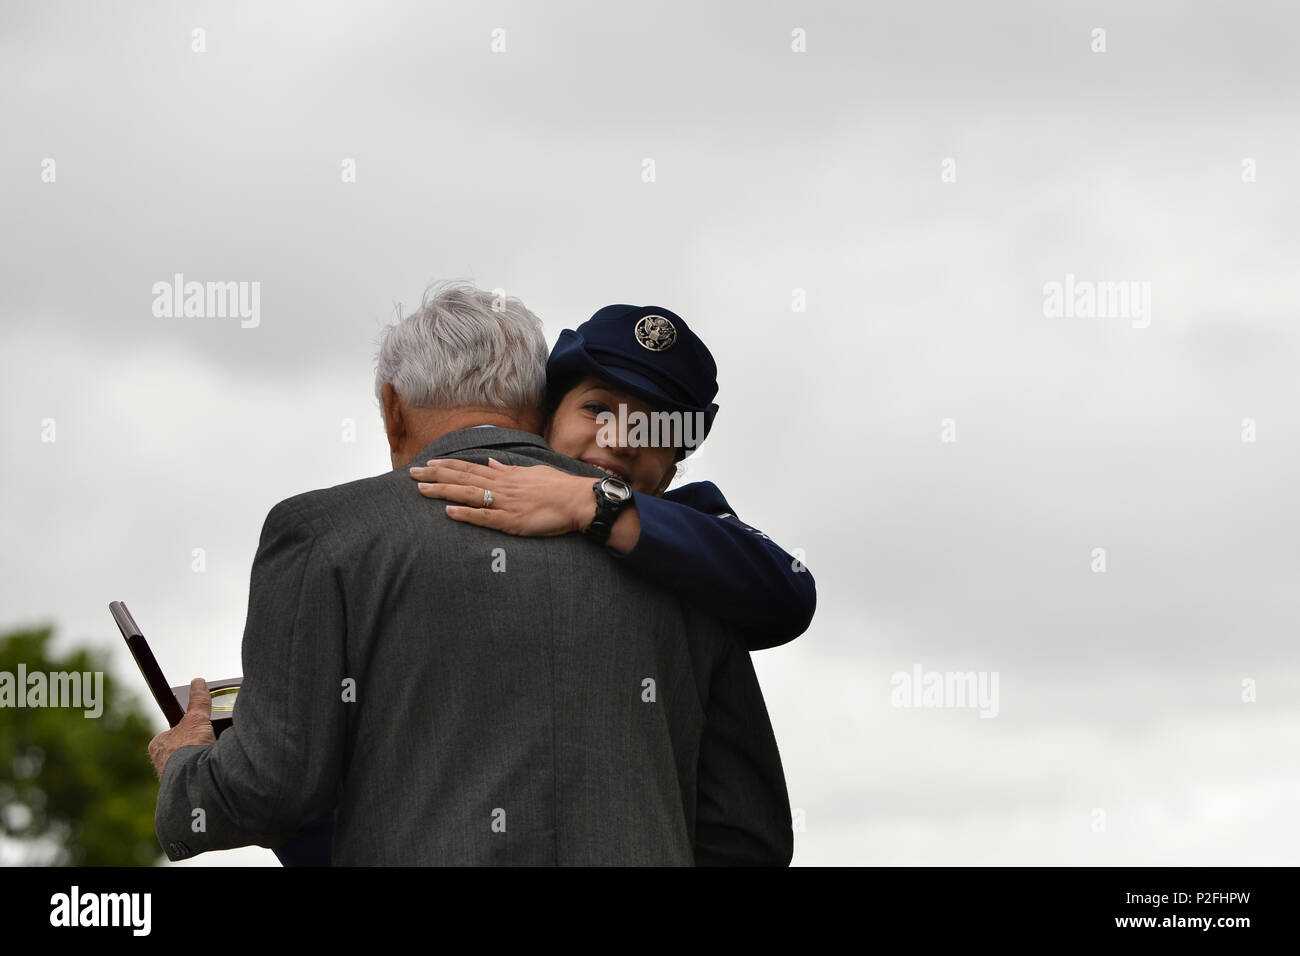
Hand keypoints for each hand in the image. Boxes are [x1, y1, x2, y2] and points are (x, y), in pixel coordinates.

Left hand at [148, 678, 216, 778]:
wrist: (191, 781)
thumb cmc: (186, 752)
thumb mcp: (196, 720)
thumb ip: (198, 703)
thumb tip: (198, 683)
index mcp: (159, 746)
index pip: (171, 734)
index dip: (186, 729)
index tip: (198, 728)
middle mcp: (163, 762)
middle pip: (182, 749)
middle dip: (195, 746)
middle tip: (210, 742)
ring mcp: (173, 777)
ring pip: (189, 764)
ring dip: (201, 761)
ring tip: (215, 756)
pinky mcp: (185, 788)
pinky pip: (197, 777)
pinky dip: (206, 774)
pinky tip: (215, 770)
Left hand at [409, 458, 595, 535]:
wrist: (577, 500)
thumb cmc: (558, 487)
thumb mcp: (531, 472)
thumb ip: (508, 470)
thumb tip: (491, 462)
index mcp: (505, 475)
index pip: (470, 467)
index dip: (447, 465)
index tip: (428, 463)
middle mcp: (501, 486)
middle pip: (462, 478)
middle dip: (435, 475)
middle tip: (412, 473)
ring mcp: (505, 503)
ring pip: (468, 494)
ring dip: (443, 491)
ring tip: (421, 490)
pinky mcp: (512, 521)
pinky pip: (485, 517)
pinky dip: (466, 514)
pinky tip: (448, 512)